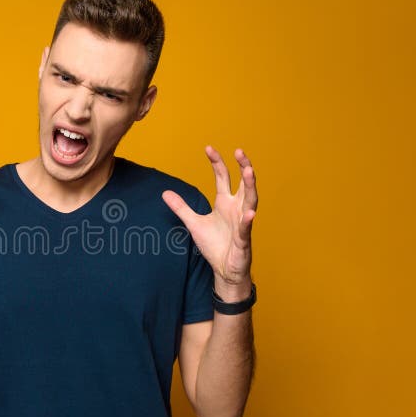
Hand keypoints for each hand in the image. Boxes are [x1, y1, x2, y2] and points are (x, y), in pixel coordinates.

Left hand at [162, 146, 256, 298]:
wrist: (225, 269)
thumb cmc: (215, 244)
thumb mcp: (193, 223)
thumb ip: (181, 207)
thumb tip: (165, 193)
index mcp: (225, 203)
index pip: (223, 177)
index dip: (217, 162)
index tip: (208, 148)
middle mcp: (237, 209)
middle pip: (243, 184)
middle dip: (243, 167)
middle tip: (239, 151)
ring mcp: (242, 223)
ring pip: (250, 201)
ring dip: (250, 186)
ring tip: (249, 171)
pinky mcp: (243, 240)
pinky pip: (246, 228)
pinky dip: (248, 220)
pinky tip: (249, 213)